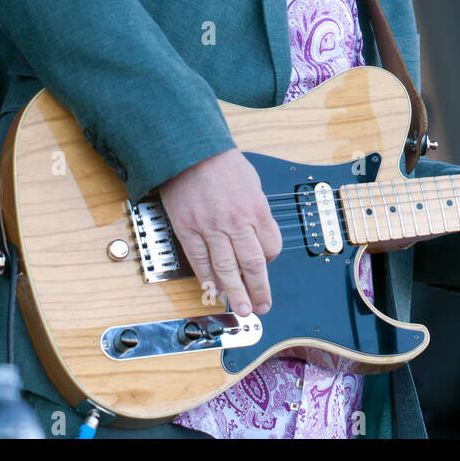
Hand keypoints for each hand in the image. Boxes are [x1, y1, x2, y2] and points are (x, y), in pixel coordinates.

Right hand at [158, 149, 282, 316]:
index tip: (267, 264)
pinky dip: (208, 278)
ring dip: (235, 293)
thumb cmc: (221, 163)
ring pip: (226, 269)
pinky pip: (200, 261)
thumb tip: (259, 233)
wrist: (188, 151)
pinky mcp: (188, 230)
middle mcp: (236, 221)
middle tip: (262, 306)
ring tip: (243, 309)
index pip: (271, 247)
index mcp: (256, 209)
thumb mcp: (252, 182)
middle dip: (259, 290)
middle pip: (252, 264)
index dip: (270, 259)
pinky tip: (213, 291)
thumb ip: (256, 210)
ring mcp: (211, 228)